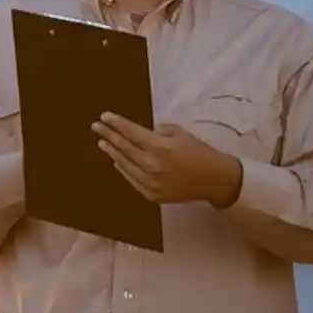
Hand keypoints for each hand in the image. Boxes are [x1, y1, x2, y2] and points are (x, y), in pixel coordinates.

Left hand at [91, 112, 242, 207]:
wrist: (215, 180)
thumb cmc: (200, 152)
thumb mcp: (181, 134)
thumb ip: (159, 131)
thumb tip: (140, 132)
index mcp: (160, 147)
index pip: (131, 132)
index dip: (116, 123)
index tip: (104, 116)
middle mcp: (152, 165)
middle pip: (124, 148)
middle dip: (109, 135)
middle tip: (96, 126)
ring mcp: (150, 183)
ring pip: (125, 165)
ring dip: (113, 153)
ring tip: (103, 143)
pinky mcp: (152, 195)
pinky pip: (132, 180)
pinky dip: (123, 169)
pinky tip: (117, 162)